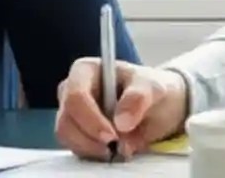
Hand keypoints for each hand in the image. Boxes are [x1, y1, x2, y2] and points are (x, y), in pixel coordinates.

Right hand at [55, 58, 187, 160]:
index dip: (90, 118)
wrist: (157, 107)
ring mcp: (72, 113)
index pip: (76, 96)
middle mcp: (72, 90)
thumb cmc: (150, 90)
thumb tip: (121, 122)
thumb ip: (138, 99)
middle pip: (66, 119)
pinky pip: (75, 148)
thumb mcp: (153, 88)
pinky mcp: (76, 132)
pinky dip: (93, 154)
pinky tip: (112, 151)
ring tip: (118, 148)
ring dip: (92, 148)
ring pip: (67, 136)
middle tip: (118, 146)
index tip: (112, 136)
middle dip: (91, 138)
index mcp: (86, 70)